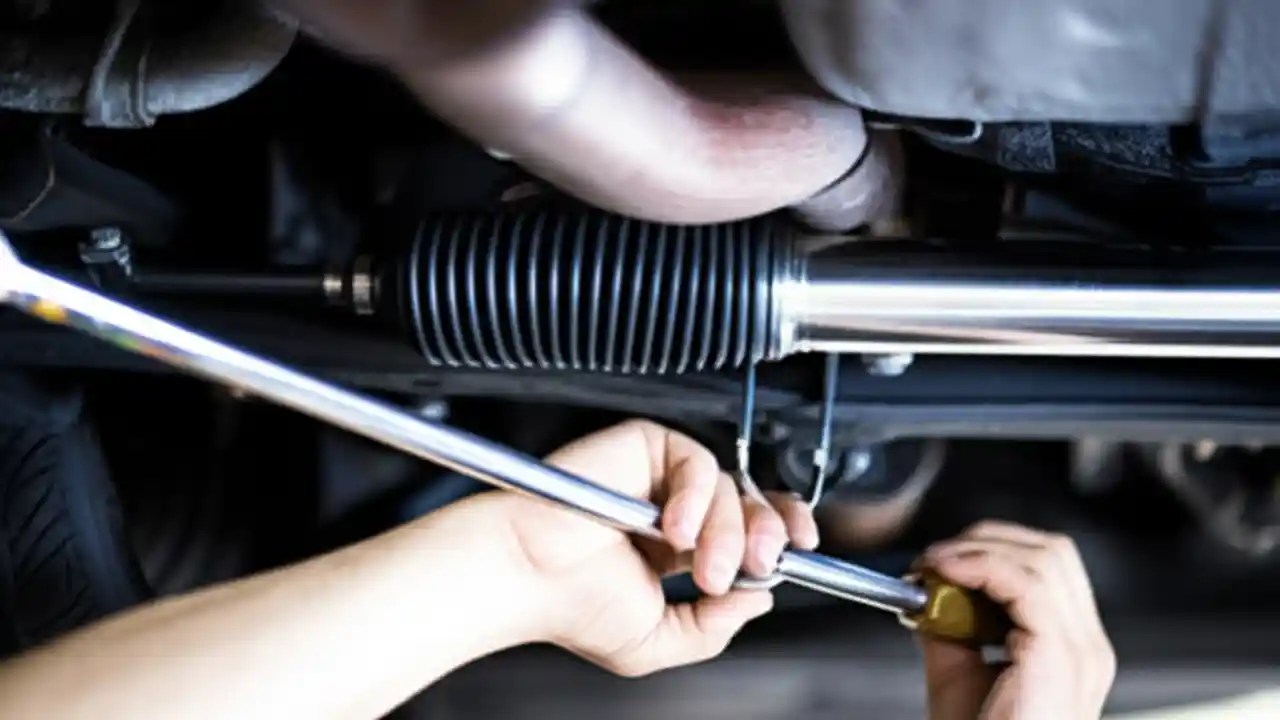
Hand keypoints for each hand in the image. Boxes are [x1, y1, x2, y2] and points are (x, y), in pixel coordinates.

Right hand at [450, 420, 817, 676]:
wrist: (525, 576)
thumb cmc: (569, 607)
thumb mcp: (658, 641)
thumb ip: (714, 628)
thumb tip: (759, 596)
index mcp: (677, 548)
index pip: (746, 528)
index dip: (781, 531)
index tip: (803, 548)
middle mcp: (672, 508)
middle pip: (751, 501)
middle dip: (767, 535)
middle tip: (758, 564)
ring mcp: (658, 476)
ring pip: (730, 486)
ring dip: (729, 532)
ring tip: (703, 568)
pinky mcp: (643, 445)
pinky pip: (697, 459)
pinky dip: (699, 496)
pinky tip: (673, 529)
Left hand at [917, 521, 1114, 719]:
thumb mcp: (958, 676)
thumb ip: (950, 630)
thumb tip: (930, 592)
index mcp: (1070, 650)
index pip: (1049, 568)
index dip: (994, 549)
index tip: (942, 558)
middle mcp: (1086, 648)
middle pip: (1053, 553)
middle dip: (988, 539)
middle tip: (936, 557)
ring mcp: (1080, 652)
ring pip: (1043, 558)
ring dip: (978, 550)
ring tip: (935, 565)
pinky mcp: (1058, 656)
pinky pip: (1026, 583)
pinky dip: (981, 565)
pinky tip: (946, 572)